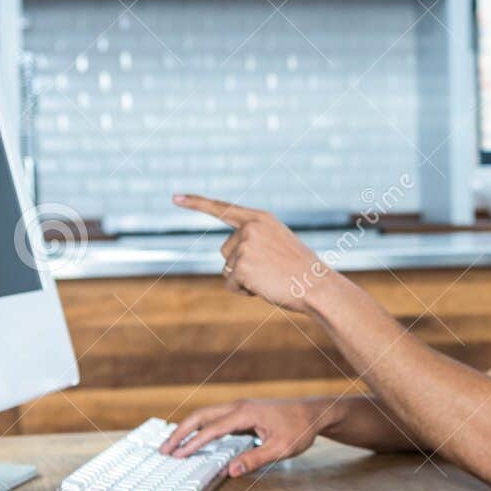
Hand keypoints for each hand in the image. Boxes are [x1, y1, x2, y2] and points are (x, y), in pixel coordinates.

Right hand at [159, 398, 331, 475]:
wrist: (314, 413)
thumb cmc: (300, 429)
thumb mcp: (281, 450)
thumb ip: (254, 460)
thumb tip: (230, 471)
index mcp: (245, 414)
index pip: (211, 429)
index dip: (192, 443)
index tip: (177, 455)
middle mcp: (239, 406)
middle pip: (201, 416)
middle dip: (180, 432)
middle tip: (163, 449)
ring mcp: (240, 408)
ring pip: (206, 415)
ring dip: (187, 428)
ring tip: (172, 445)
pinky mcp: (243, 412)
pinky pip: (215, 418)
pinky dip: (200, 427)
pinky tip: (194, 438)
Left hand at [173, 193, 331, 311]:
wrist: (316, 286)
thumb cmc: (301, 271)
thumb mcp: (279, 247)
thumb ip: (255, 244)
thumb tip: (231, 265)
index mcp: (260, 218)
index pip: (222, 208)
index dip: (196, 203)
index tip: (175, 198)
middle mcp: (249, 228)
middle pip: (225, 250)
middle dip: (240, 265)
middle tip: (270, 271)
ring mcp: (244, 246)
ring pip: (227, 269)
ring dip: (243, 279)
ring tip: (270, 279)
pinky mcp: (240, 265)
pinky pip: (231, 284)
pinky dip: (244, 291)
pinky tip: (265, 288)